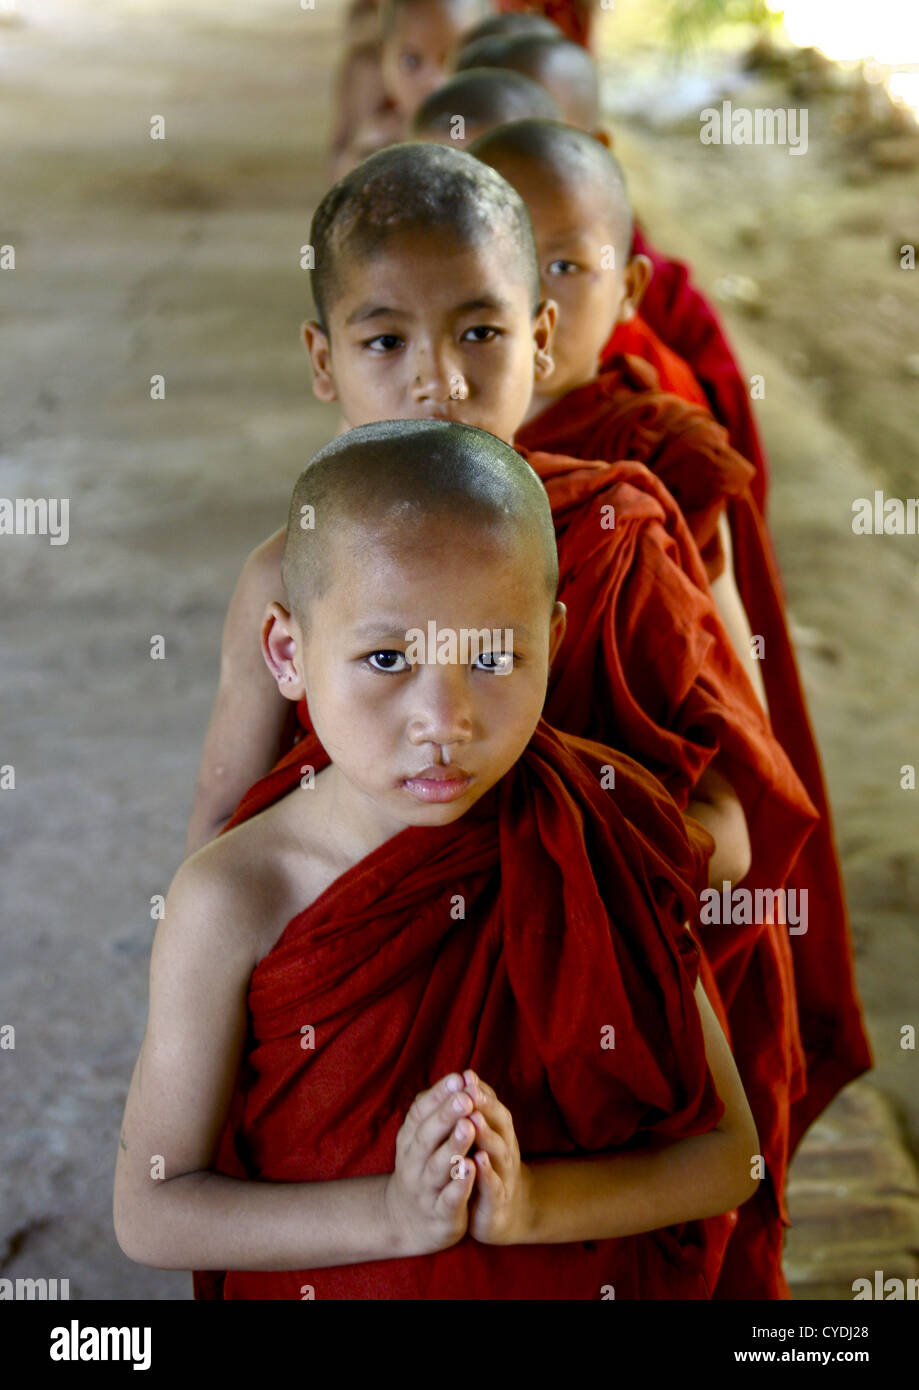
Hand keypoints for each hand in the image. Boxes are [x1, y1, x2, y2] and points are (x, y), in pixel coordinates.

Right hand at [383, 1072, 477, 1256]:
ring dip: (453, 1147)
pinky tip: (471, 1169)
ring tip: (469, 1128)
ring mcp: (425, 1190)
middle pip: (427, 1137)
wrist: (407, 1222)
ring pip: (438, 1168)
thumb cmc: (423, 1167)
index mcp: (410, 1140)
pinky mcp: (440, 1215)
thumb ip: (439, 1111)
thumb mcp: (424, 1138)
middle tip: (465, 1098)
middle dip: (446, 1116)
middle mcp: (413, 1163)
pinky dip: (458, 1185)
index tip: (458, 1078)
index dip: (438, 1096)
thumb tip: (460, 1078)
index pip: (420, 1113)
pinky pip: (448, 1199)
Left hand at [462, 1071, 533, 1245]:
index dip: (480, 1091)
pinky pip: (493, 1187)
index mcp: (499, 1132)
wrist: (504, 1215)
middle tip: (469, 1092)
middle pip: (499, 1124)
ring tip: (472, 1121)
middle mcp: (506, 1149)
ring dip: (486, 1135)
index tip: (466, 1075)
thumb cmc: (487, 1168)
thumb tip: (465, 1076)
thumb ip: (475, 1111)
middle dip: (484, 1107)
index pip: (492, 1106)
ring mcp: (504, 1175)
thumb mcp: (481, 1139)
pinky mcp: (498, 1202)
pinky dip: (487, 1174)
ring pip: (498, 1152)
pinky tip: (477, 1162)